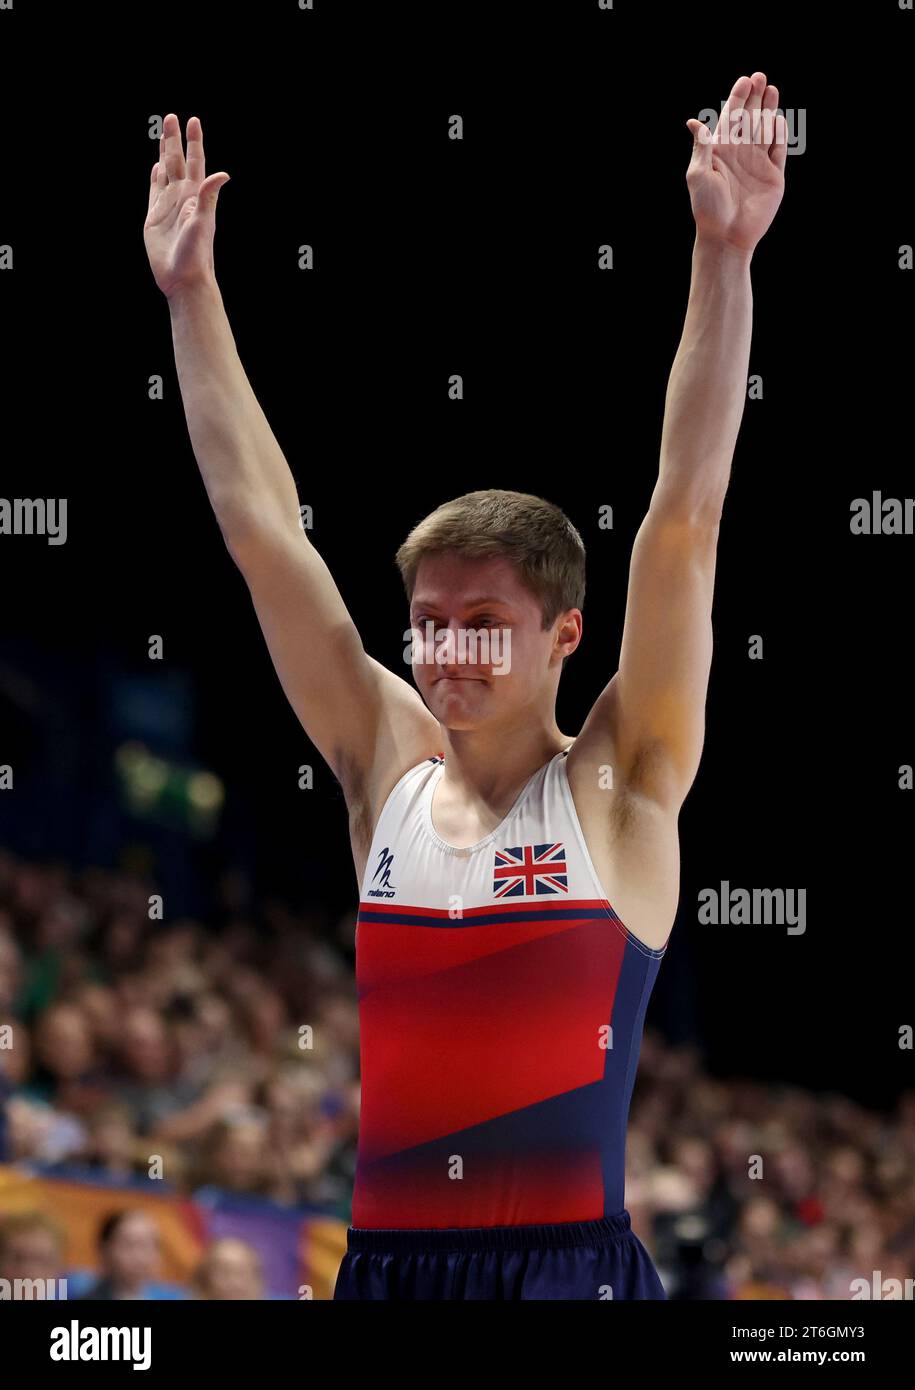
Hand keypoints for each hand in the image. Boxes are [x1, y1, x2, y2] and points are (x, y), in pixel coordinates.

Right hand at [144, 114, 229, 297]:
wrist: (183, 277)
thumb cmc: (197, 253)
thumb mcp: (204, 222)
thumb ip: (209, 196)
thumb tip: (223, 174)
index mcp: (196, 196)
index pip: (196, 162)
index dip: (194, 142)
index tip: (193, 121)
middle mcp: (182, 197)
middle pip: (177, 161)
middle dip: (174, 140)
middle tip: (170, 117)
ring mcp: (168, 206)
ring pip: (165, 173)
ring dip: (163, 154)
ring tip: (162, 135)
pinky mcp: (154, 217)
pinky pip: (155, 191)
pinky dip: (155, 178)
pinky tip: (156, 167)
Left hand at [685, 73, 786, 253]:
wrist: (727, 236)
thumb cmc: (707, 208)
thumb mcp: (699, 174)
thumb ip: (702, 146)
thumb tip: (694, 121)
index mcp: (721, 151)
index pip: (731, 119)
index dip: (738, 99)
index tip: (745, 81)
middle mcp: (740, 154)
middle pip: (750, 119)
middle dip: (755, 98)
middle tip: (761, 78)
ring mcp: (758, 163)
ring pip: (765, 130)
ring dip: (768, 110)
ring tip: (771, 90)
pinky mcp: (773, 175)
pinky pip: (778, 150)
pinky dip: (779, 134)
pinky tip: (777, 119)